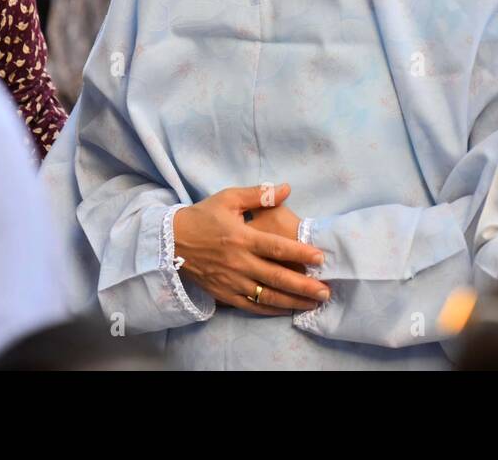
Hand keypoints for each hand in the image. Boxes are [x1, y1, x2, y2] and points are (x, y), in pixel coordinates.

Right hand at [173, 183, 329, 314]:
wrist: (171, 242)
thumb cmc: (203, 217)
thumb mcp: (228, 199)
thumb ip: (258, 195)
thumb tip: (286, 188)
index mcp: (242, 237)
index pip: (277, 248)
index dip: (301, 253)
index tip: (321, 258)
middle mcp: (239, 262)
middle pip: (278, 277)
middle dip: (304, 286)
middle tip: (326, 291)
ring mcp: (232, 282)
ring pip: (268, 296)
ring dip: (293, 301)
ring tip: (313, 304)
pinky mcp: (225, 295)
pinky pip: (252, 306)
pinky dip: (271, 310)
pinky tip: (287, 309)